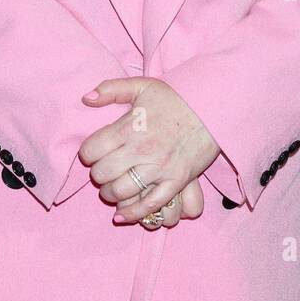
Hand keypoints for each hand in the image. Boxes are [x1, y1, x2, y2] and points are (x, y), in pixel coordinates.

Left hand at [79, 77, 220, 225]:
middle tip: (104, 171)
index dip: (88, 153)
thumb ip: (111, 89)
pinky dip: (132, 213)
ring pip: (121, 192)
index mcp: (128, 127)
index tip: (93, 153)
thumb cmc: (175, 97)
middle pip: (103, 173)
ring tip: (112, 189)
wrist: (212, 108)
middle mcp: (140, 150)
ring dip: (111, 194)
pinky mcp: (176, 181)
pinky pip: (149, 205)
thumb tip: (86, 98)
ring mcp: (159, 168)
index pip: (91, 150)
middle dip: (98, 174)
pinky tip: (121, 215)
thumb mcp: (142, 85)